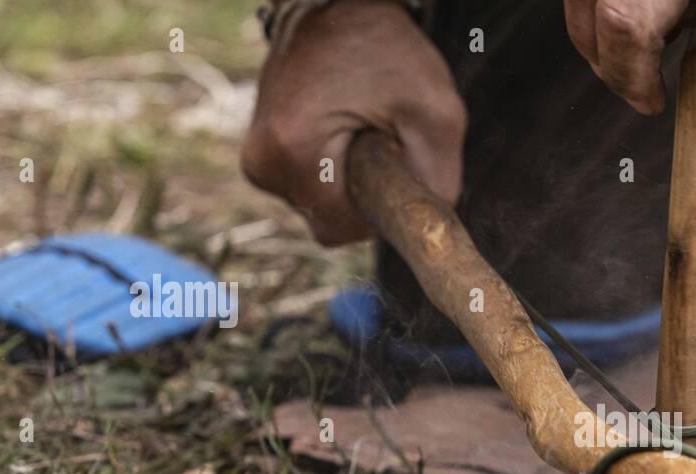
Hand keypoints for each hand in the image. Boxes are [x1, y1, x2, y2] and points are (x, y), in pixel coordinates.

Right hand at [242, 0, 466, 245]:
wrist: (336, 4)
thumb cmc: (386, 49)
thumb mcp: (435, 112)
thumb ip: (439, 183)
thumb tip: (427, 227)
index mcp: (291, 154)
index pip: (345, 229)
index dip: (379, 207)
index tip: (392, 159)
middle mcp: (261, 163)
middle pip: (331, 221)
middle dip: (365, 191)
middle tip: (379, 135)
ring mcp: (256, 159)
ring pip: (321, 206)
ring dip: (350, 180)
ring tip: (360, 124)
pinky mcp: (261, 154)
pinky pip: (310, 187)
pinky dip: (335, 168)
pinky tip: (343, 129)